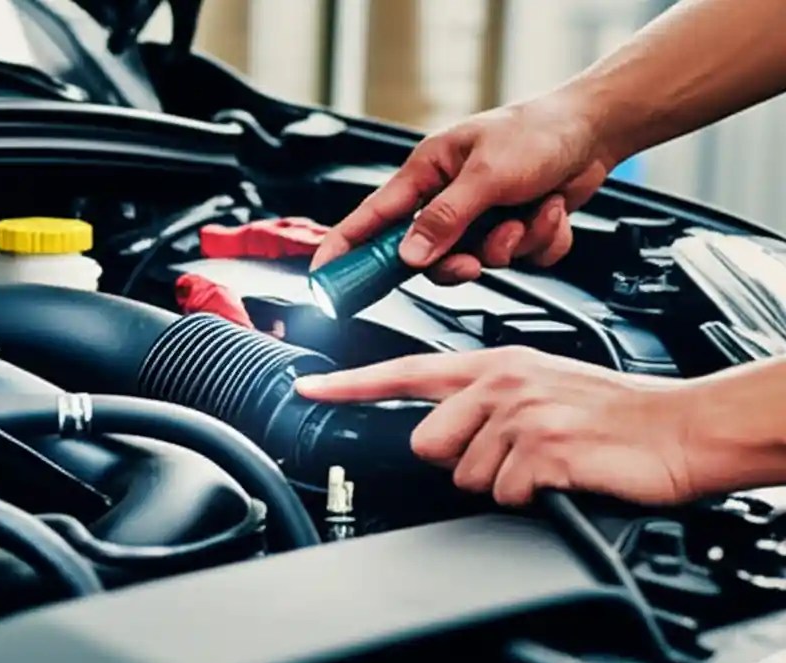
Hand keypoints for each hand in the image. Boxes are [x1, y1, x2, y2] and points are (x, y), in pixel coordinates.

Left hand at [293, 347, 697, 506]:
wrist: (681, 428)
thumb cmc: (615, 414)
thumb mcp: (541, 388)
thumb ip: (485, 403)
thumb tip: (447, 438)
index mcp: (494, 364)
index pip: (404, 371)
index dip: (349, 384)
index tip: (307, 388)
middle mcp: (499, 382)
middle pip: (426, 443)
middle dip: (460, 463)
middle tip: (513, 457)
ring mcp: (518, 414)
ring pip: (464, 476)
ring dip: (502, 484)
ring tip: (547, 465)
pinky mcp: (540, 449)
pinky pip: (504, 495)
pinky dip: (531, 500)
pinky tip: (562, 478)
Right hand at [311, 90, 618, 283]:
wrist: (596, 130)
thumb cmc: (538, 131)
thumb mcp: (486, 175)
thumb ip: (445, 218)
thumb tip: (410, 256)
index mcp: (427, 175)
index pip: (372, 218)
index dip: (344, 248)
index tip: (323, 276)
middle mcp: (449, 200)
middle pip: (429, 257)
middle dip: (459, 261)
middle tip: (474, 258)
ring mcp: (482, 219)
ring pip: (480, 262)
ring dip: (511, 244)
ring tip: (529, 212)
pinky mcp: (514, 232)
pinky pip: (520, 261)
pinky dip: (539, 241)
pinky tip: (548, 211)